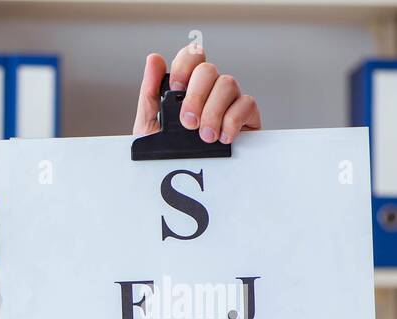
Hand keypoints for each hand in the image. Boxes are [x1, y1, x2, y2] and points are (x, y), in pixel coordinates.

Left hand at [134, 45, 261, 144]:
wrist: (180, 182)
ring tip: (204, 137)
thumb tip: (153, 59)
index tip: (176, 88)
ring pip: (228, 84)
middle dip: (196, 96)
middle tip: (188, 123)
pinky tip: (222, 138)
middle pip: (209, 69)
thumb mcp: (149, 125)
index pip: (192, 57)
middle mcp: (209, 89)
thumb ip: (150, 92)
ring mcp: (229, 100)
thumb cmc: (165, 154)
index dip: (186, 64)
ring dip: (213, 111)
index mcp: (186, 87)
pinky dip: (232, 120)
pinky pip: (246, 103)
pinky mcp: (247, 115)